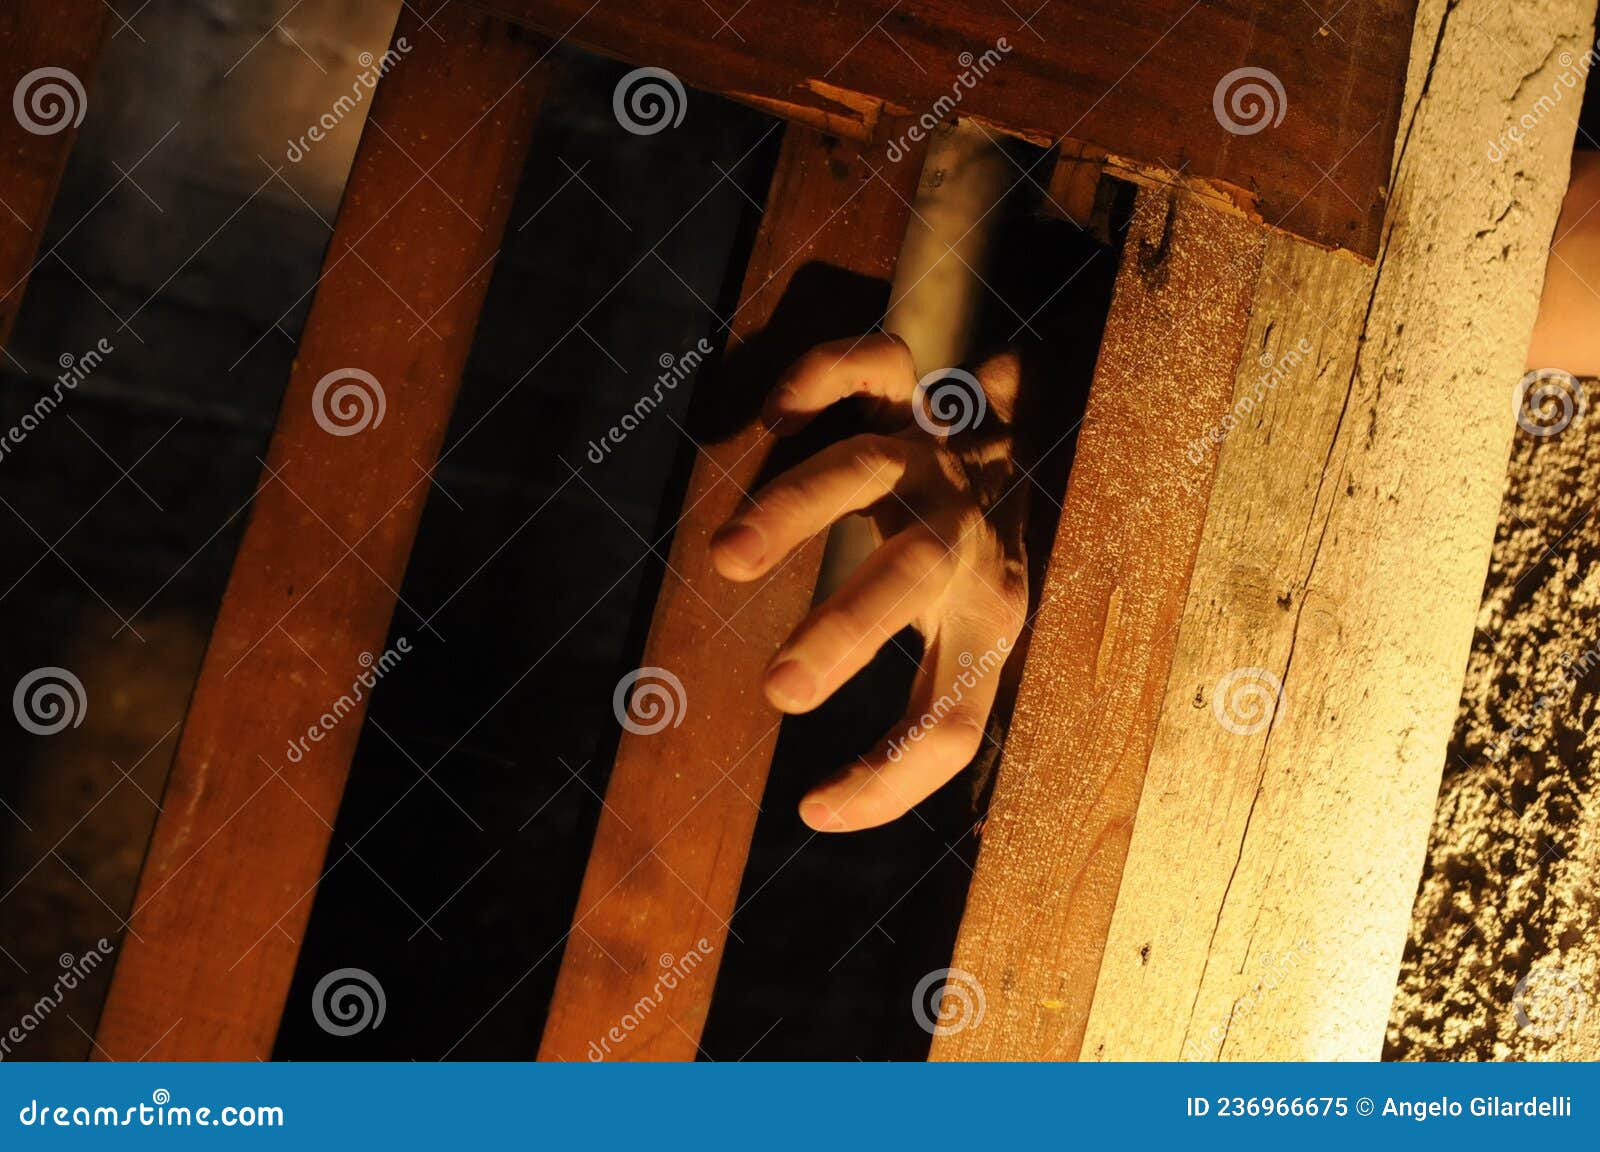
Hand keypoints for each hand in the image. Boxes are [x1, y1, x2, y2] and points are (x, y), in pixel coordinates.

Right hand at [710, 332, 1026, 831]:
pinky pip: (874, 365)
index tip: (813, 811)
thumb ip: (913, 727)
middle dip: (848, 628)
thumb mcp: (963, 647)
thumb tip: (822, 818)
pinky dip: (824, 378)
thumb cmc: (972, 571)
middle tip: (779, 690)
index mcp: (988, 613)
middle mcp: (965, 533)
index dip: (893, 779)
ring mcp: (933, 455)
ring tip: (728, 558)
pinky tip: (775, 416)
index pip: (955, 712)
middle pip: (916, 572)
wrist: (1024, 439)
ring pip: (870, 466)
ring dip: (800, 509)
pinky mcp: (905, 391)